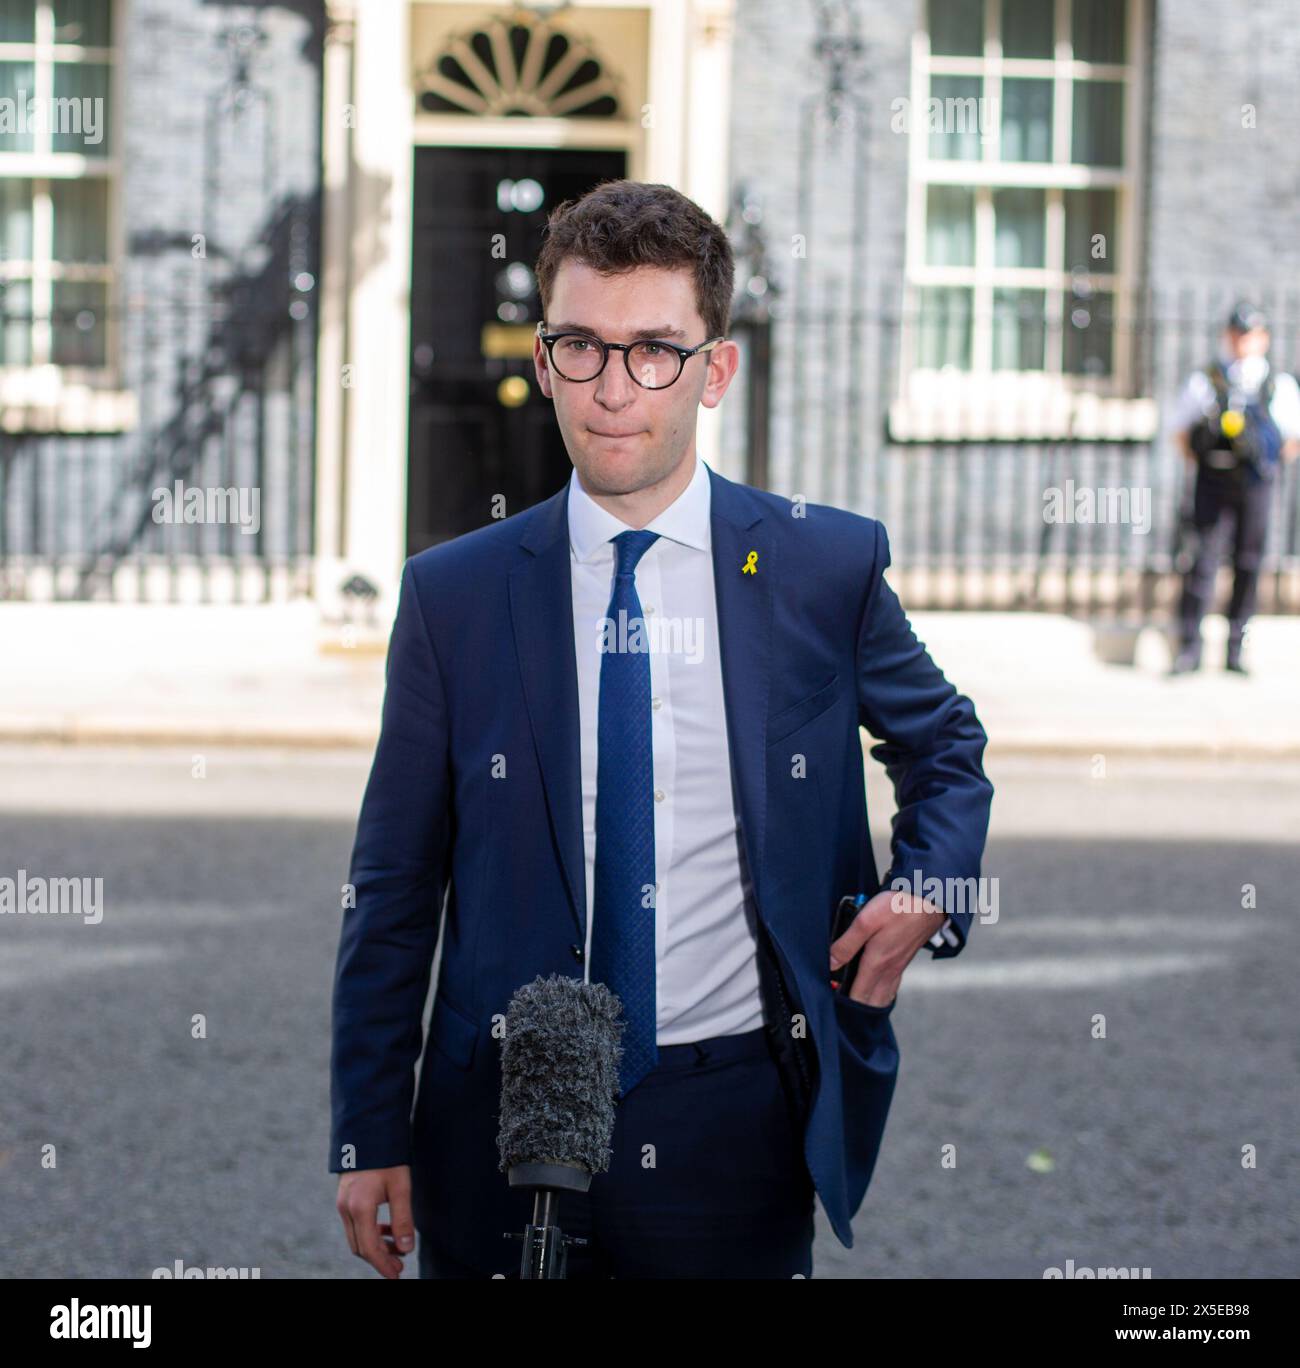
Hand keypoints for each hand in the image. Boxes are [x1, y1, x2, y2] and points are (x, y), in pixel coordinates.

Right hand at [337, 1165, 415, 1277]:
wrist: (368, 1132)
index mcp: (360, 1207)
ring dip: (376, 1246)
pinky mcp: (344, 1199)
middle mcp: (346, 1208)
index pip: (370, 1249)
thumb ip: (403, 1219)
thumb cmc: (388, 1157)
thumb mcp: (401, 1187)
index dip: (383, 1266)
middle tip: (400, 1266)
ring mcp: (342, 1204)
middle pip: (361, 1247)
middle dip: (380, 1259)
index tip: (396, 1276)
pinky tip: (387, 1230)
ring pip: (356, 1238)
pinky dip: (370, 1233)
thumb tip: (406, 1248)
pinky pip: (355, 1226)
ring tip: (398, 1249)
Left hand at [829, 889, 946, 1007]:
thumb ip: (847, 944)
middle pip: (872, 1001)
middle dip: (857, 1006)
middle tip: (841, 1003)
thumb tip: (831, 964)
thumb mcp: (865, 921)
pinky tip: (878, 988)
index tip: (832, 999)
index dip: (845, 1001)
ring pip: (884, 995)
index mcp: (877, 964)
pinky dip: (883, 992)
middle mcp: (889, 970)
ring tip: (856, 1002)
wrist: (930, 901)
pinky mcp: (905, 959)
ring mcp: (899, 966)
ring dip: (870, 1001)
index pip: (859, 995)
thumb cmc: (897, 908)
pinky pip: (893, 985)